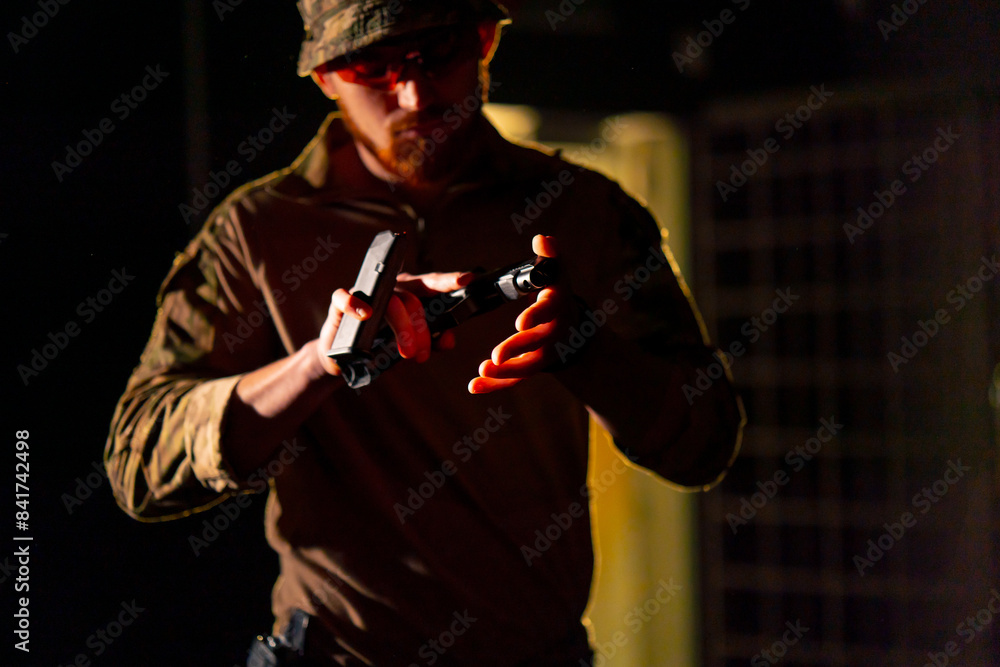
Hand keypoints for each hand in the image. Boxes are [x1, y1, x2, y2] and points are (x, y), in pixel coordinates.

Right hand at [316, 270, 473, 375]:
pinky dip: (356, 305)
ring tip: (407, 352)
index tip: (466, 280)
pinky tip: (367, 315)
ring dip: (401, 327)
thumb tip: (448, 339)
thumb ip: (432, 341)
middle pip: (411, 300)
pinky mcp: (341, 302)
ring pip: (389, 301)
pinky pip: (346, 297)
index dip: (448, 280)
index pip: (431, 283)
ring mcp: (365, 293)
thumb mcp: (411, 346)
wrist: (346, 360)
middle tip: (421, 355)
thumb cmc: (382, 347)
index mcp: (409, 293)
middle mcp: (389, 288)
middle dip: (421, 329)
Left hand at [469, 235, 580, 393]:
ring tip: (482, 371)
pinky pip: (515, 379)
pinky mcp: (532, 366)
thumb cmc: (557, 293)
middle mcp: (554, 332)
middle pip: (538, 343)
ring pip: (527, 367)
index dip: (536, 316)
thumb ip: (549, 257)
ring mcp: (545, 353)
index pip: (549, 311)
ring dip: (505, 373)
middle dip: (517, 349)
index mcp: (558, 306)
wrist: (573, 327)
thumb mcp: (557, 273)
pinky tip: (474, 386)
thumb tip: (543, 238)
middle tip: (495, 356)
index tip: (519, 322)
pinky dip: (496, 385)